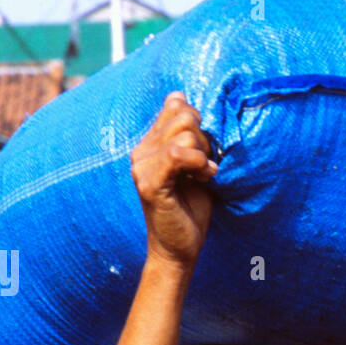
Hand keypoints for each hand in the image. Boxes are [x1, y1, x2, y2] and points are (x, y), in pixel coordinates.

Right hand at [130, 92, 218, 271]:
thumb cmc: (190, 209)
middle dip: (204, 139)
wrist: (180, 249)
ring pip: (184, 134)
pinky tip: (204, 179)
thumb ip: (189, 134)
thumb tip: (179, 95)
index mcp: (149, 143)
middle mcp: (141, 151)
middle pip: (184, 116)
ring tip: (203, 176)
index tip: (203, 151)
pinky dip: (200, 165)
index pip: (176, 105)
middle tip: (204, 166)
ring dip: (204, 156)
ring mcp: (142, 167)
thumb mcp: (194, 165)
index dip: (199, 123)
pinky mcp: (149, 183)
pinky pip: (179, 155)